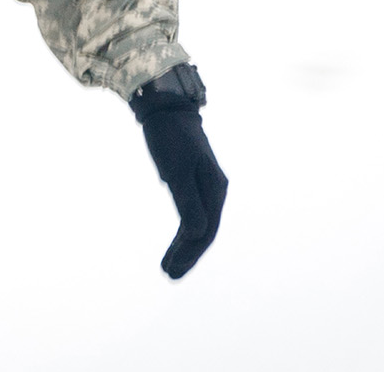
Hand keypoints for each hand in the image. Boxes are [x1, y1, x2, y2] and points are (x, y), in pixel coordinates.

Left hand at [130, 66, 226, 278]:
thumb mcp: (176, 169)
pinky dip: (182, 231)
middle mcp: (215, 191)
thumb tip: (198, 235)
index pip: (206, 231)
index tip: (171, 270)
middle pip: (205, 232)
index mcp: (215, 189)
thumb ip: (187, 201)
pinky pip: (191, 213)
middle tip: (169, 276)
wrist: (167, 108)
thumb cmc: (171, 137)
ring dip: (184, 247)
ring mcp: (205, 187)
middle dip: (188, 256)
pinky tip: (176, 243)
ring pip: (198, 225)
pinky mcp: (193, 182)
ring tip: (168, 268)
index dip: (190, 253)